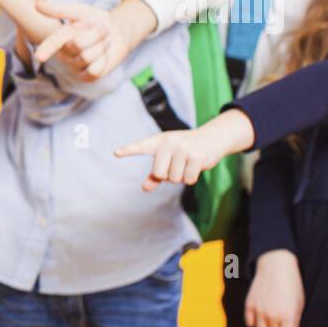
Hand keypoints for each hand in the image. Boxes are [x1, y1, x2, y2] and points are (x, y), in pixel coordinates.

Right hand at [32, 0, 124, 78]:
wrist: (117, 33)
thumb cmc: (95, 21)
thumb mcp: (80, 12)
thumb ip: (61, 10)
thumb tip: (37, 5)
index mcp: (60, 38)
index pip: (53, 43)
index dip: (46, 49)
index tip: (39, 57)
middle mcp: (64, 54)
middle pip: (78, 44)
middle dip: (96, 33)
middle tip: (103, 30)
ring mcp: (74, 67)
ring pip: (88, 57)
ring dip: (102, 45)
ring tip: (103, 41)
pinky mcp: (86, 77)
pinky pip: (94, 70)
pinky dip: (103, 60)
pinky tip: (103, 57)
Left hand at [114, 109, 255, 190]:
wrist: (211, 138)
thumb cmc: (184, 150)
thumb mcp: (168, 158)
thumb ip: (155, 174)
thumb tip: (144, 188)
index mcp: (159, 142)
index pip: (141, 146)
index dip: (128, 150)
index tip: (116, 153)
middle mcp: (169, 142)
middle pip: (159, 174)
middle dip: (168, 176)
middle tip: (177, 166)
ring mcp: (183, 148)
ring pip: (175, 179)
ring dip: (182, 177)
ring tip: (187, 164)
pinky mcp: (197, 156)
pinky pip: (188, 179)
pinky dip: (192, 178)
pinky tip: (196, 166)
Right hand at [245, 249, 303, 326]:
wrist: (276, 265)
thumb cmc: (292, 285)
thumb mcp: (299, 304)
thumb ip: (296, 322)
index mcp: (287, 316)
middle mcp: (272, 316)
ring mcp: (259, 310)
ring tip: (272, 323)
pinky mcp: (249, 305)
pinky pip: (250, 323)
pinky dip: (255, 323)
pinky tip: (261, 316)